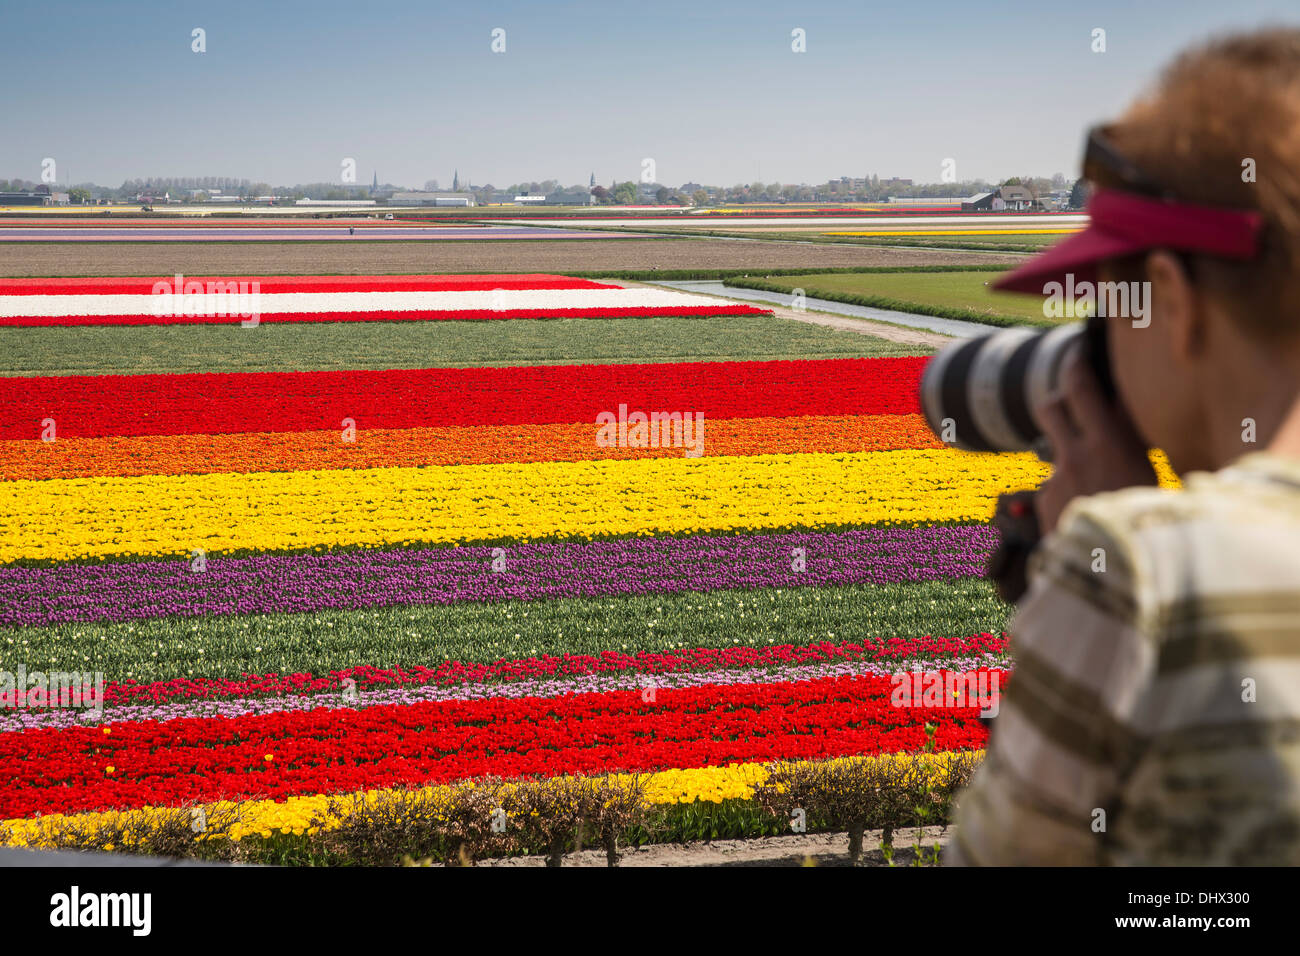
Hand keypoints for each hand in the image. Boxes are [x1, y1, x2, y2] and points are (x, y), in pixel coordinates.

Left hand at [1032, 348, 1156, 533]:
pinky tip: (1087, 510)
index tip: (1079, 354)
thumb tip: (1129, 429)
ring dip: (1067, 450)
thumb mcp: (1157, 476)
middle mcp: (1078, 453)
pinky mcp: (1044, 501)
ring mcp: (1057, 477)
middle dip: (1059, 399)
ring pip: (1052, 448)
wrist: (1119, 568)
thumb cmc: (1154, 520)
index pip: (1084, 387)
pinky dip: (1068, 491)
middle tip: (1071, 397)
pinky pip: (1054, 486)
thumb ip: (1135, 448)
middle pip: (1051, 405)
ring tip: (1091, 469)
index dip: (1078, 366)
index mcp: (1111, 440)